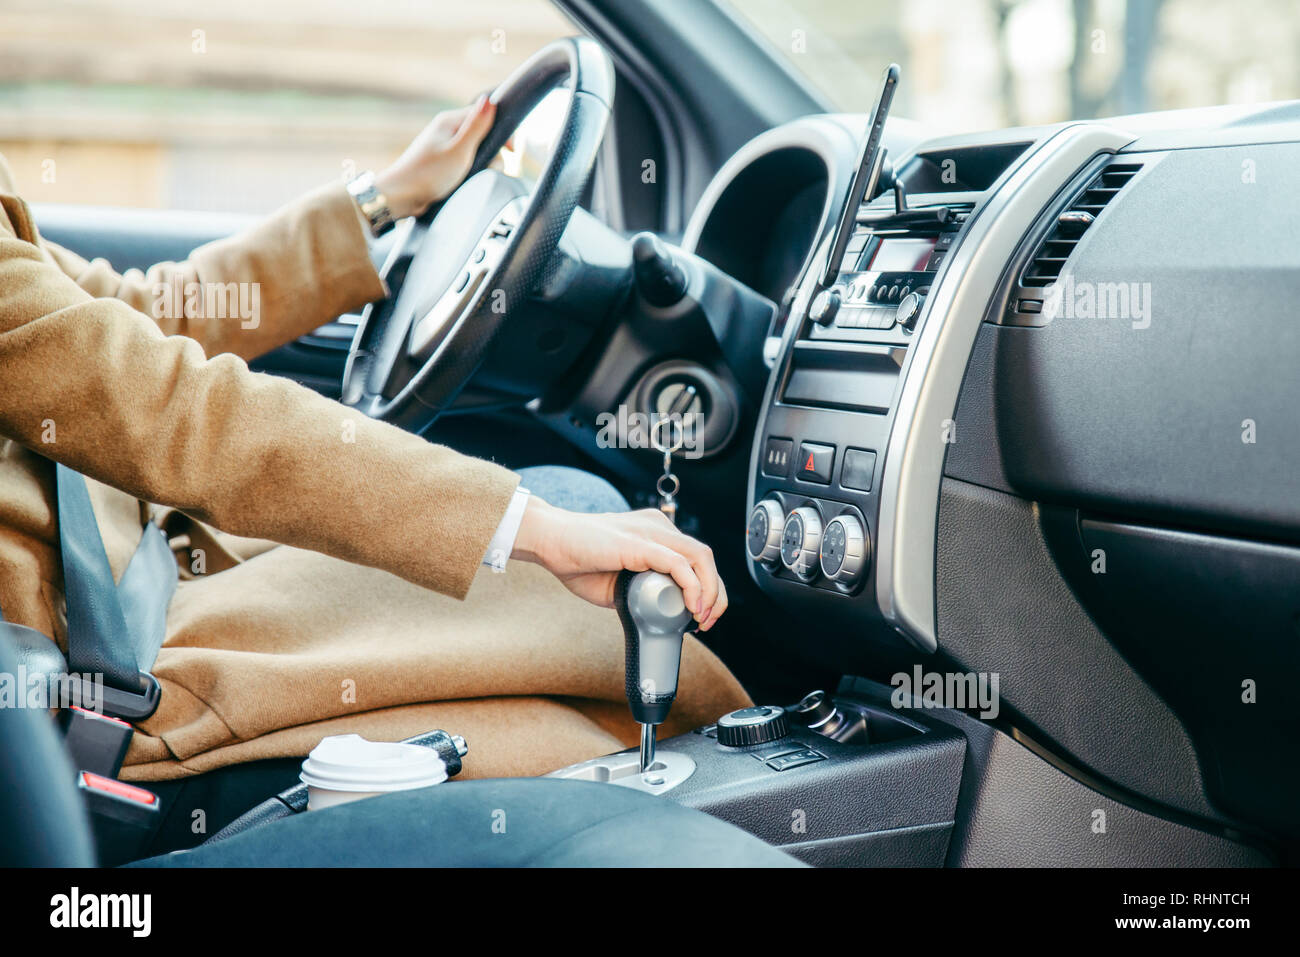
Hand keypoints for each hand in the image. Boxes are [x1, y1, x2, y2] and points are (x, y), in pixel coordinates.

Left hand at [375, 94, 495, 219]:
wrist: (401, 197)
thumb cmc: (427, 174)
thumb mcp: (459, 150)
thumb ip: (477, 126)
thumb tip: (489, 100)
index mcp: (450, 121)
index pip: (485, 115)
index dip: (502, 132)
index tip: (510, 151)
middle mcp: (447, 131)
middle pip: (483, 136)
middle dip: (492, 154)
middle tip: (488, 169)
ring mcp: (444, 147)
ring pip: (477, 152)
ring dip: (482, 166)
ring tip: (473, 179)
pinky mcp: (443, 164)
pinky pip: (466, 164)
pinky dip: (471, 173)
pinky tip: (465, 183)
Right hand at [512, 498, 728, 631]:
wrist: (549, 542)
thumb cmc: (577, 560)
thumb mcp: (618, 583)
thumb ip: (639, 591)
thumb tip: (657, 613)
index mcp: (656, 533)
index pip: (696, 559)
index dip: (707, 588)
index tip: (701, 616)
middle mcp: (659, 527)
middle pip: (705, 558)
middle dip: (715, 594)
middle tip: (707, 621)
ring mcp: (652, 532)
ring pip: (700, 558)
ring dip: (709, 592)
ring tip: (701, 617)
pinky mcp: (640, 543)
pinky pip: (678, 564)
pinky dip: (691, 587)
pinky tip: (690, 606)